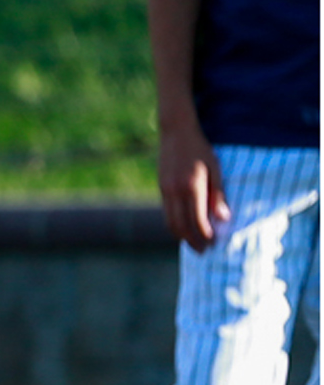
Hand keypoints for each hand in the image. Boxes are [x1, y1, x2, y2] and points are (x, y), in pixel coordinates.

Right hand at [157, 120, 228, 251]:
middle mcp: (175, 192)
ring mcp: (165, 191)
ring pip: (170, 221)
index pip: (197, 220)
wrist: (175, 133)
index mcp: (191, 187)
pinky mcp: (161, 188)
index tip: (214, 243)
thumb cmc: (200, 149)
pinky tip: (184, 226)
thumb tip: (223, 218)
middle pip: (181, 226)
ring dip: (181, 235)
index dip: (205, 235)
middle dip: (192, 241)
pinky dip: (175, 223)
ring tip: (192, 243)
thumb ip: (218, 194)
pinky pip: (167, 212)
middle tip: (203, 251)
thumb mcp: (215, 169)